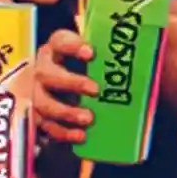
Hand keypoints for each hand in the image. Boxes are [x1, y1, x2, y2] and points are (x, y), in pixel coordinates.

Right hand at [32, 29, 96, 143]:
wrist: (51, 84)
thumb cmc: (77, 67)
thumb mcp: (88, 56)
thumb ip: (106, 54)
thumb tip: (140, 53)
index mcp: (55, 50)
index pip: (60, 41)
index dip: (73, 46)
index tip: (91, 53)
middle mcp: (42, 70)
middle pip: (47, 74)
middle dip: (72, 82)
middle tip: (95, 89)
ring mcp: (37, 94)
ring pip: (44, 104)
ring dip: (67, 112)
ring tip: (89, 118)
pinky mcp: (38, 116)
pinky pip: (47, 126)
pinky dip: (64, 133)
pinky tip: (81, 136)